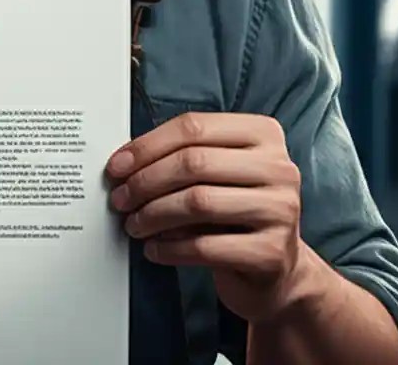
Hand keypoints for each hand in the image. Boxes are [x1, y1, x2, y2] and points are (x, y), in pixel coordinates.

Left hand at [105, 112, 310, 322]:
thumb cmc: (233, 213)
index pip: (194, 127)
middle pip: (193, 163)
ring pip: (198, 202)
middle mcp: (279, 168)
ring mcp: (281, 210)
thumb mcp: (217, 175)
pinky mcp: (272, 252)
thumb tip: (123, 163)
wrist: (274, 269)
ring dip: (153, 214)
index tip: (116, 167)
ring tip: (134, 224)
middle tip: (120, 199)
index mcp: (263, 134)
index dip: (147, 146)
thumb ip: (180, 158)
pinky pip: (205, 246)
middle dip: (145, 182)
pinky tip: (154, 249)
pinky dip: (169, 248)